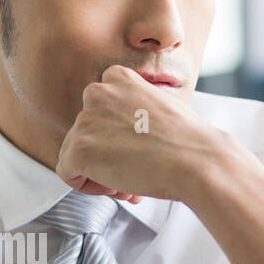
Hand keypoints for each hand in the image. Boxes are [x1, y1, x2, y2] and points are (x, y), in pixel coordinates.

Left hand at [57, 64, 225, 201]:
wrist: (196, 160)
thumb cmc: (187, 140)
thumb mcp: (158, 107)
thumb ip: (131, 113)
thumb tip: (116, 137)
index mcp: (118, 77)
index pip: (98, 111)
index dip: (113, 136)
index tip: (133, 148)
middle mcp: (97, 93)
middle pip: (85, 133)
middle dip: (106, 156)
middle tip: (132, 170)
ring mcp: (85, 120)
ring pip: (74, 154)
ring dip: (98, 172)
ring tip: (129, 180)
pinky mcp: (78, 149)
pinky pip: (67, 173)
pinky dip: (87, 186)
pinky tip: (116, 185)